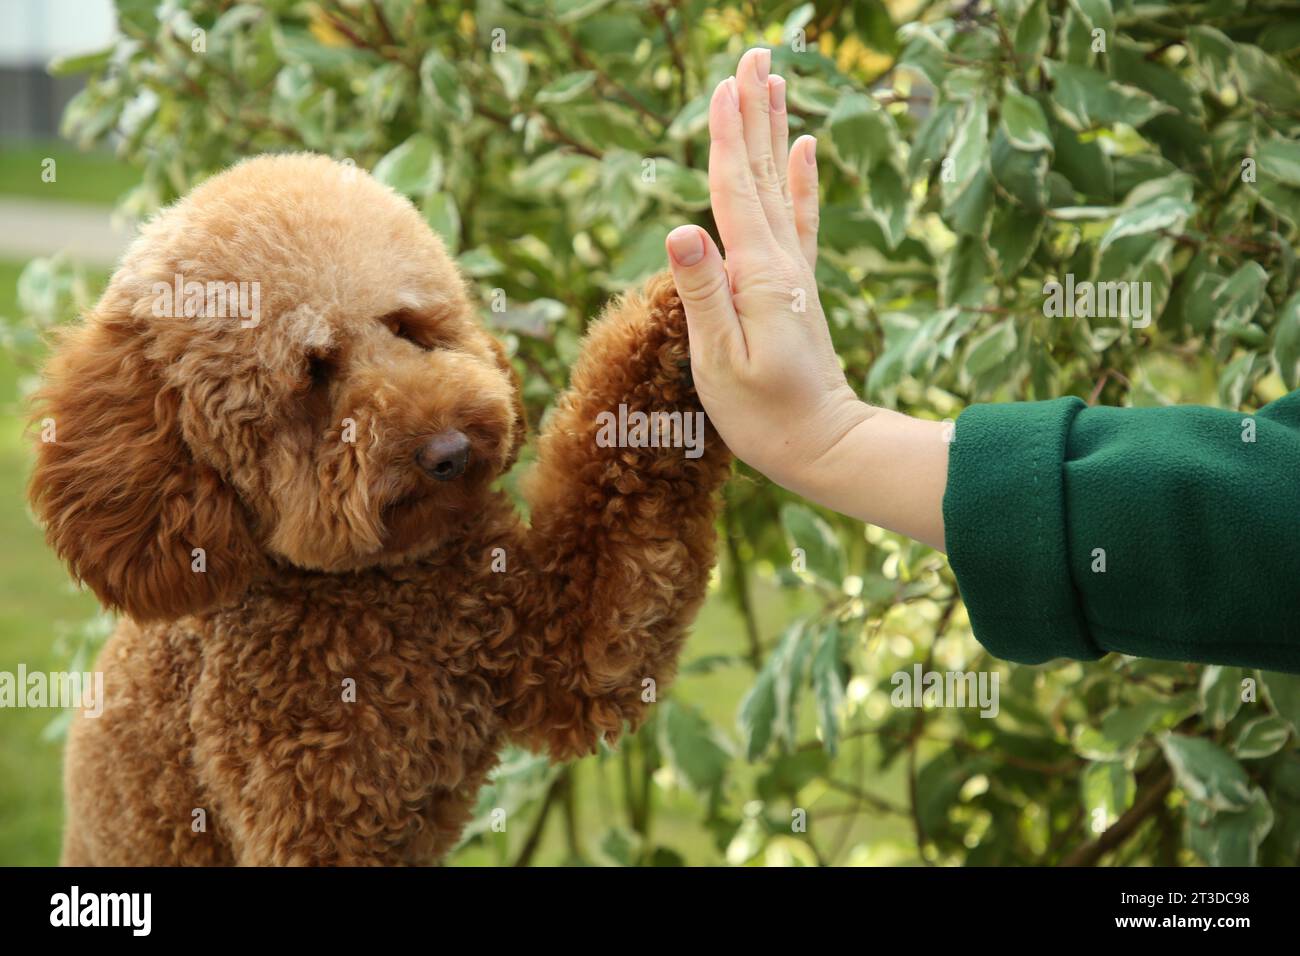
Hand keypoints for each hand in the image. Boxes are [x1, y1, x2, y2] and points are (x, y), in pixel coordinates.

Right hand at [664, 48, 869, 498]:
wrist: (826, 446)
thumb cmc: (765, 417)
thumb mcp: (720, 364)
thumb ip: (704, 296)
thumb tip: (683, 229)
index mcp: (758, 275)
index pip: (736, 191)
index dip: (728, 136)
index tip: (725, 83)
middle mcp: (782, 262)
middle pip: (765, 172)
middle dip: (757, 113)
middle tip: (755, 55)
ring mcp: (794, 272)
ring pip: (783, 185)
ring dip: (777, 132)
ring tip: (775, 81)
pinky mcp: (799, 287)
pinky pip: (801, 220)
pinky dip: (804, 181)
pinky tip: (808, 148)